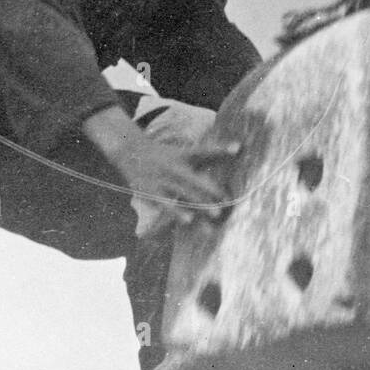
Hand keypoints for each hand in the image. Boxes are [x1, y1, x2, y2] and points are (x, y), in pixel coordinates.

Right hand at [83, 107, 234, 226]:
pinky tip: (188, 221)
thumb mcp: (185, 152)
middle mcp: (174, 167)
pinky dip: (177, 213)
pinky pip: (166, 205)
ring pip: (183, 194)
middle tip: (227, 200)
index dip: (220, 149)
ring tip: (215, 216)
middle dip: (211, 190)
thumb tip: (239, 149)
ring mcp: (162, 180)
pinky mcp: (151, 192)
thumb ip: (210, 155)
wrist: (130, 152)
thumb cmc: (166, 155)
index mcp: (183, 154)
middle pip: (194, 178)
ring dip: (199, 205)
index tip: (238, 147)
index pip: (204, 150)